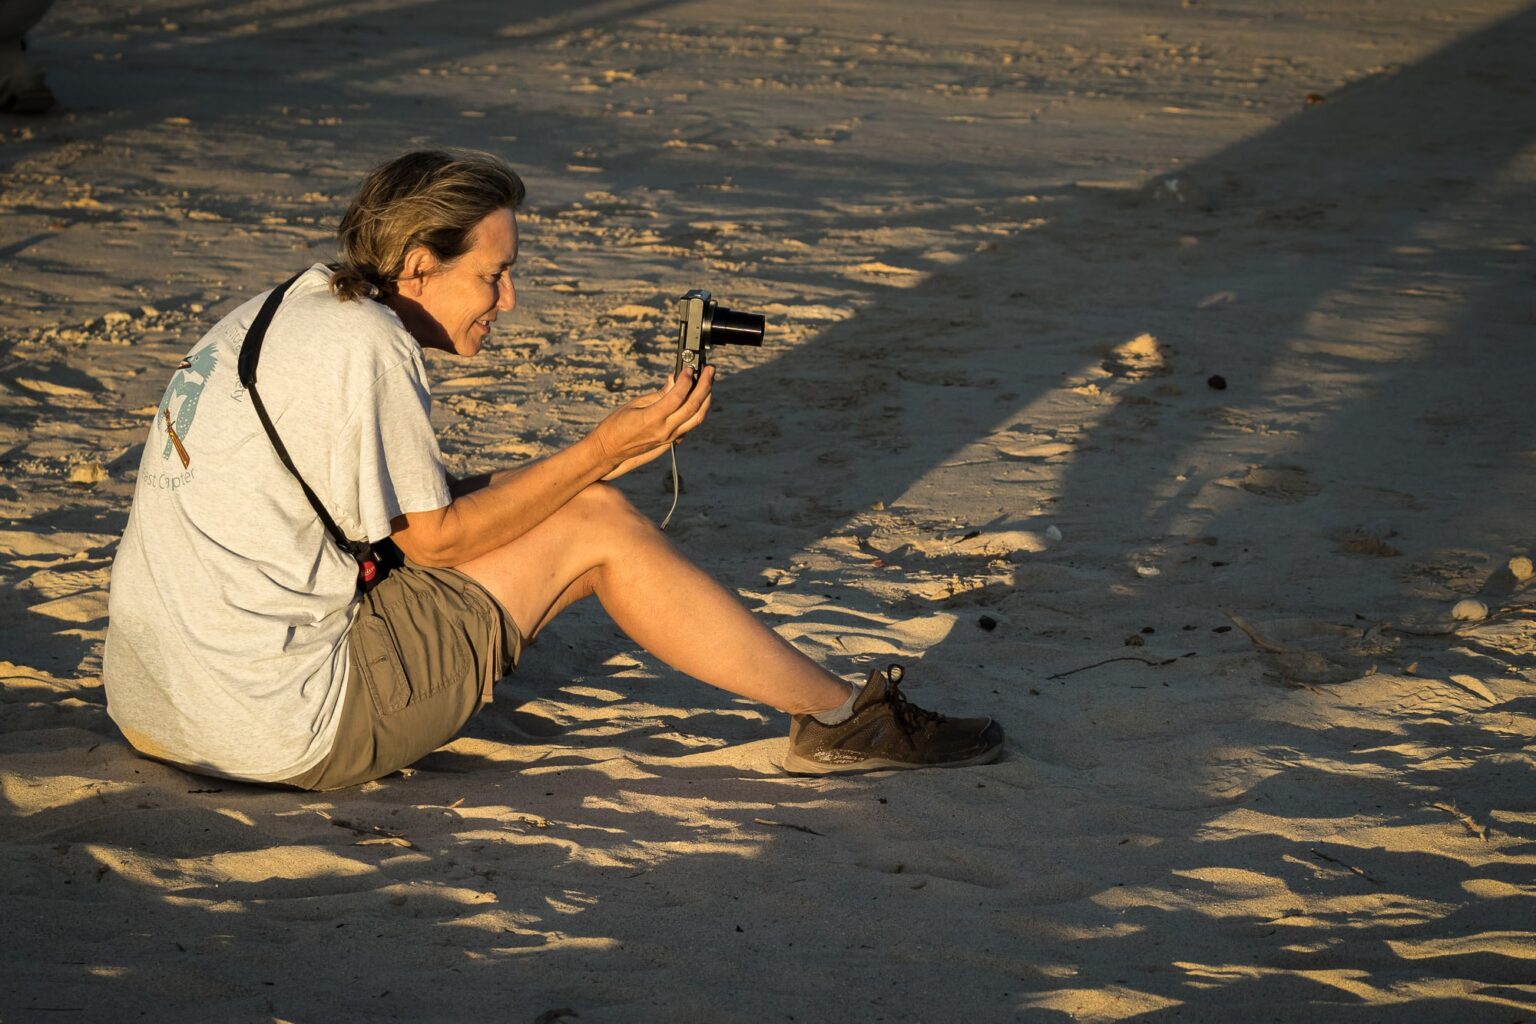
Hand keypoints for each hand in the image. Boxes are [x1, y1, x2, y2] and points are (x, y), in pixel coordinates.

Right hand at [590, 366, 713, 476]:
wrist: (609, 451)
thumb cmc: (617, 425)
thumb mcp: (635, 404)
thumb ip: (658, 394)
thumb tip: (674, 380)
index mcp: (652, 419)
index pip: (677, 397)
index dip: (686, 380)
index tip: (689, 368)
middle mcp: (665, 431)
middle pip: (693, 407)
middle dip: (705, 386)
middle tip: (710, 370)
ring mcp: (670, 438)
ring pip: (697, 418)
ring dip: (706, 399)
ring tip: (709, 382)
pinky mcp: (671, 442)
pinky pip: (691, 425)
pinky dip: (698, 410)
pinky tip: (699, 398)